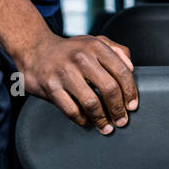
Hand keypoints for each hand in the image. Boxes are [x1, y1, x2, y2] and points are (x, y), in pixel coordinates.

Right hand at [17, 32, 136, 133]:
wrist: (35, 50)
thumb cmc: (71, 50)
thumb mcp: (95, 41)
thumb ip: (117, 50)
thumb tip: (131, 68)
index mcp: (96, 46)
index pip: (122, 71)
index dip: (130, 92)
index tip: (132, 105)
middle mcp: (81, 58)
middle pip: (109, 89)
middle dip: (118, 109)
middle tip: (122, 120)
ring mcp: (65, 73)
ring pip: (91, 103)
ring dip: (102, 119)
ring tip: (107, 127)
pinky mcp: (51, 87)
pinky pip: (72, 110)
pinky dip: (83, 121)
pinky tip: (88, 123)